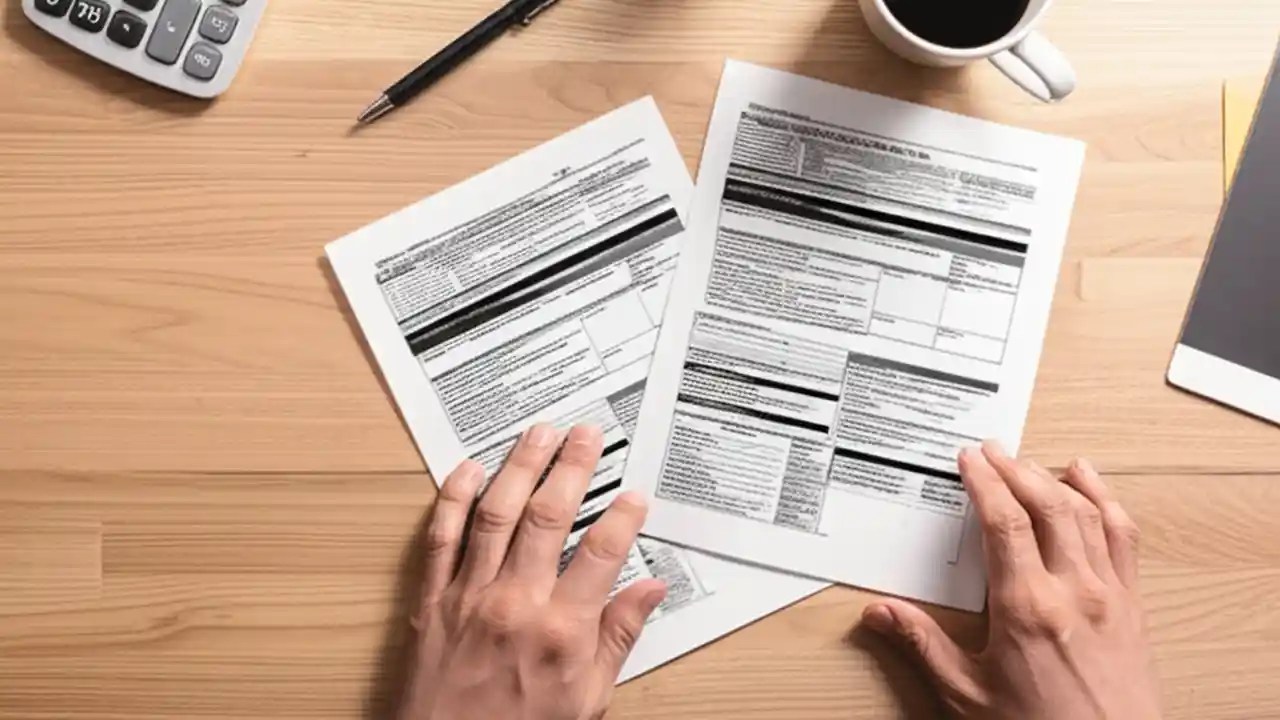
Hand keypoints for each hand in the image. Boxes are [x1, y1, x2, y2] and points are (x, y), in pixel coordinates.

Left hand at [399, 423, 666, 719]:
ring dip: (519, 466)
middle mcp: (514, 604)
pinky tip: (468, 470)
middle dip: (572, 467)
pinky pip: (442, 538)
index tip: (634, 494)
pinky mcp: (432, 601)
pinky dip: (454, 499)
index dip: (623, 516)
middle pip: (548, 517)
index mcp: (561, 632)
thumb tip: (650, 591)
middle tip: (586, 434)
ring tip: (538, 433)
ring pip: (496, 513)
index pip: (601, 553)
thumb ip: (617, 637)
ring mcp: (470, 597)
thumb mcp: (586, 700)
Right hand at [862, 442, 1160, 719]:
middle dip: (1016, 469)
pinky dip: (1107, 501)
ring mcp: (1109, 595)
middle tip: (993, 451)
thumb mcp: (969, 694)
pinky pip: (1124, 537)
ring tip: (1031, 460)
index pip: (1004, 523)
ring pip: (1086, 513)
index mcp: (1026, 609)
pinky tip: (1093, 485)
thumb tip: (881, 614)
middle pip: (1046, 505)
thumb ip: (923, 645)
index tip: (970, 460)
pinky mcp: (1133, 606)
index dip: (985, 482)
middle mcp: (1073, 592)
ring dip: (1056, 478)